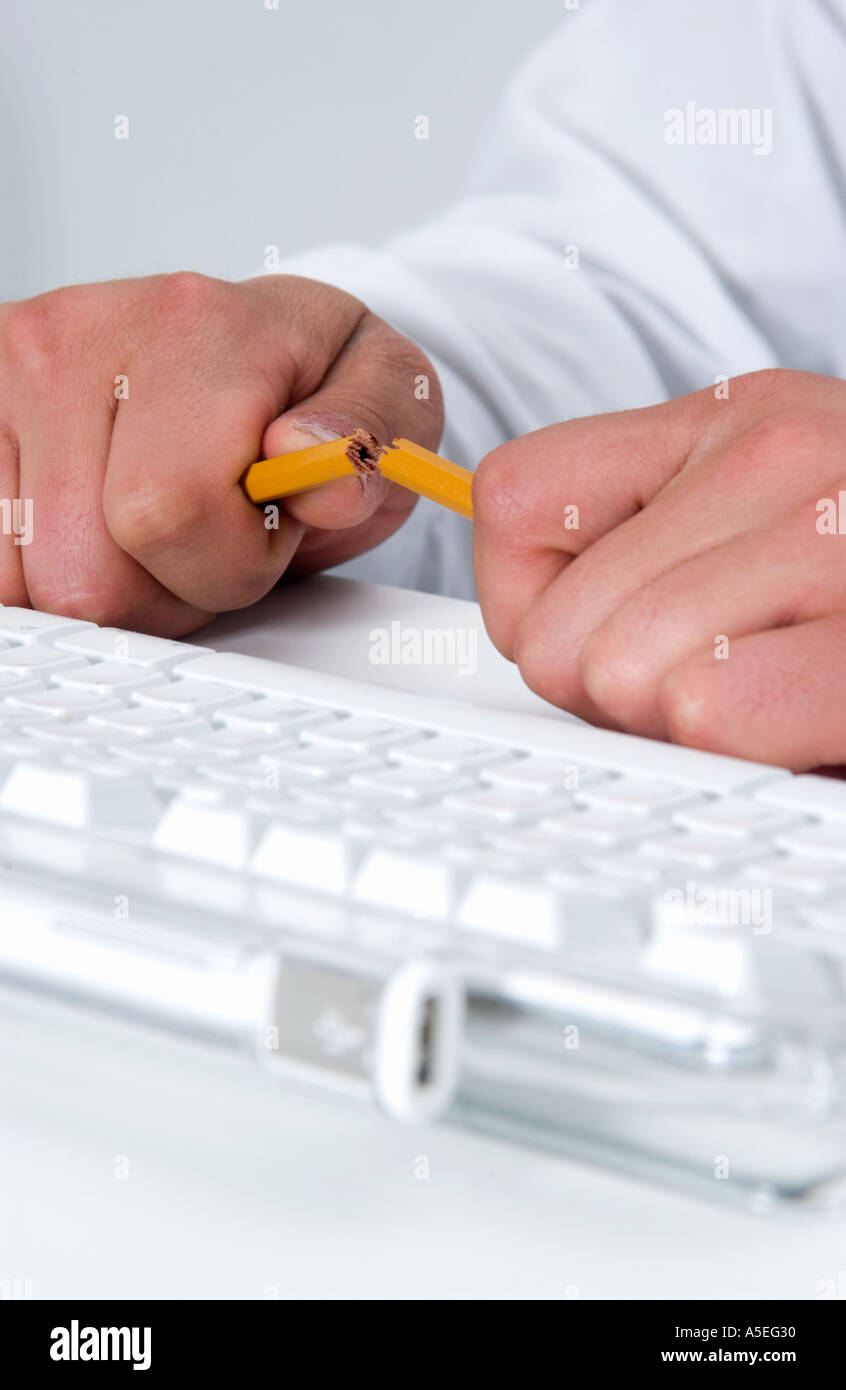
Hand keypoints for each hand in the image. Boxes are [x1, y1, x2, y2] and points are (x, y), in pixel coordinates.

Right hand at [0, 272, 441, 633]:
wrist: (251, 344)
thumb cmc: (313, 382)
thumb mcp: (392, 397)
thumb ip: (369, 437)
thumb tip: (321, 475)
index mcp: (195, 329)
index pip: (165, 511)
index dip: (226, 563)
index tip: (265, 531)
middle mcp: (78, 338)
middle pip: (87, 574)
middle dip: (167, 592)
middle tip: (209, 536)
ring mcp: (7, 377)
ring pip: (28, 584)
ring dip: (106, 587)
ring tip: (157, 530)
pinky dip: (47, 573)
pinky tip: (98, 530)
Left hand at [473, 369, 845, 769]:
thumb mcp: (777, 514)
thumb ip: (649, 542)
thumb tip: (533, 627)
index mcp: (738, 420)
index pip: (511, 501)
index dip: (539, 608)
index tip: (617, 633)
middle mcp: (783, 454)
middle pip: (552, 634)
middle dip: (619, 695)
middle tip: (725, 683)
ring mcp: (830, 536)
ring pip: (616, 677)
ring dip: (685, 726)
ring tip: (778, 695)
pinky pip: (702, 709)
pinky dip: (737, 747)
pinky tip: (802, 725)